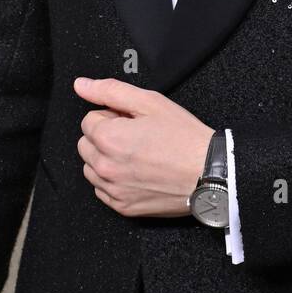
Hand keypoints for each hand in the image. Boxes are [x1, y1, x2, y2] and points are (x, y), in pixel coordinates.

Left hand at [73, 75, 214, 217]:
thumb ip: (110, 91)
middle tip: (135, 136)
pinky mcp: (123, 207)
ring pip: (91, 168)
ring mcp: (113, 190)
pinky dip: (113, 180)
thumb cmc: (184, 138)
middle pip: (86, 144)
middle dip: (104, 137)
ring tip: (136, 155)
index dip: (112, 116)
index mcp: (109, 138)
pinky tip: (136, 172)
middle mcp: (106, 167)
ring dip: (105, 159)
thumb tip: (81, 85)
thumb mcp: (150, 102)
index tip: (132, 121)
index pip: (89, 120)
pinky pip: (102, 190)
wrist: (209, 173)